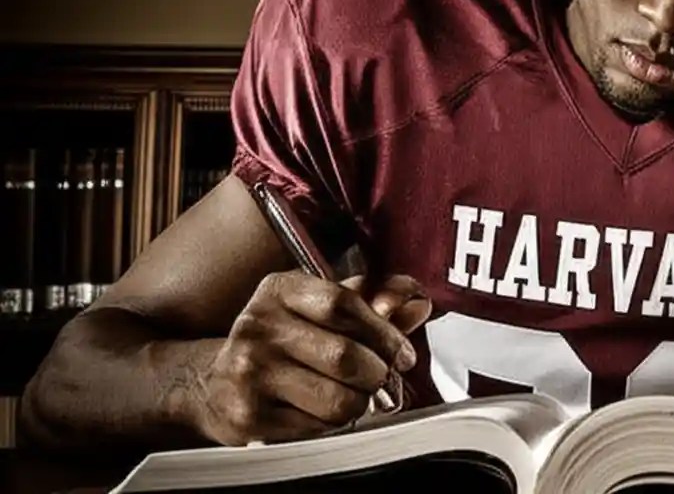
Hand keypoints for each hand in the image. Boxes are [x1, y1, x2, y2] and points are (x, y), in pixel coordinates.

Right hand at [191, 271, 431, 445]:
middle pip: (346, 356)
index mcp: (280, 290)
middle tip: (379, 379)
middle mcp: (258, 325)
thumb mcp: (318, 310)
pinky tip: (318, 410)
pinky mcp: (248, 415)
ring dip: (357, 403)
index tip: (402, 354)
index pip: (344, 303)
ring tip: (348, 395)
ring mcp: (248, 372)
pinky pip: (317, 428)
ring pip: (337, 398)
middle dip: (376, 374)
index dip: (384, 332)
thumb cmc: (279, 342)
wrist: (210, 384)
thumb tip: (416, 303)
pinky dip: (332, 424)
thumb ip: (371, 303)